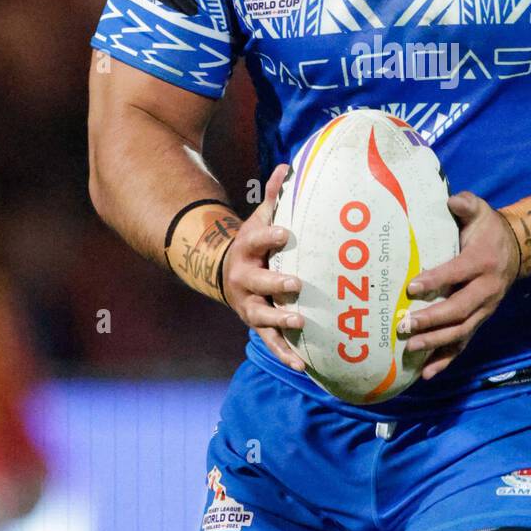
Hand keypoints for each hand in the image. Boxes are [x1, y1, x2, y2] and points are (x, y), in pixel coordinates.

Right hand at [221, 163, 306, 371]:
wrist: (227, 273)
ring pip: (263, 315)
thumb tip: (288, 166)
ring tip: (300, 321)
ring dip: (281, 320)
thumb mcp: (261, 219)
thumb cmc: (256, 244)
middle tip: (296, 283)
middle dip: (277, 283)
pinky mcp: (257, 325)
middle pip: (259, 282)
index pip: (257, 239)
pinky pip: (271, 341)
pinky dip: (285, 353)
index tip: (285, 232)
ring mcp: (250, 305)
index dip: (270, 236)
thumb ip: (275, 196)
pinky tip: (303, 365)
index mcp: (247, 249)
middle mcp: (245, 279)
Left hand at [398, 191, 521, 380]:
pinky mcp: (480, 321)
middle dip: (432, 320)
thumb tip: (451, 200)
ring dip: (436, 343)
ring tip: (410, 350)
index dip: (436, 280)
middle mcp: (486, 290)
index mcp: (483, 262)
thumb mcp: (481, 211)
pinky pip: (464, 343)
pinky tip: (426, 373)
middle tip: (404, 326)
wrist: (516, 250)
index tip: (412, 287)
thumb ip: (466, 205)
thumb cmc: (488, 229)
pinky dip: (446, 359)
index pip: (458, 273)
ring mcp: (485, 309)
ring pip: (462, 331)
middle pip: (459, 310)